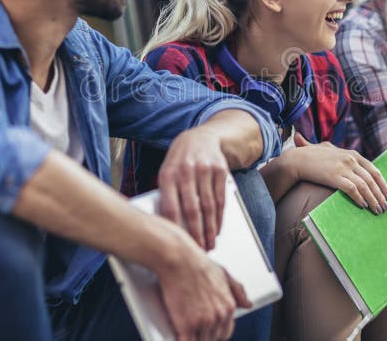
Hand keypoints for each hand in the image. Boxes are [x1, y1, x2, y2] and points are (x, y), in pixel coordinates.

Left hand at [158, 127, 227, 249]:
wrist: (201, 137)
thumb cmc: (180, 160)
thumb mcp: (167, 171)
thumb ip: (166, 194)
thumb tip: (166, 224)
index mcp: (168, 174)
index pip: (170, 207)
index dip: (176, 229)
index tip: (179, 244)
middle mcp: (186, 171)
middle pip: (192, 210)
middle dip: (196, 234)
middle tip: (198, 250)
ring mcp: (205, 170)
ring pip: (209, 207)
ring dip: (209, 229)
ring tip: (209, 243)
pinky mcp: (220, 170)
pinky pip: (221, 199)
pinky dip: (220, 217)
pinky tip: (217, 228)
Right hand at [158, 236, 251, 340]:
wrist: (179, 260)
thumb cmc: (198, 264)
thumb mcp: (224, 275)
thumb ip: (238, 292)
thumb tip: (247, 304)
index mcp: (228, 306)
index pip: (225, 332)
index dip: (214, 332)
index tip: (206, 329)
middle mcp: (219, 316)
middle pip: (212, 339)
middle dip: (203, 335)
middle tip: (193, 327)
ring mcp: (204, 322)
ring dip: (193, 337)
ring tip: (184, 329)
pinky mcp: (187, 325)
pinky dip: (182, 340)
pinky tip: (179, 335)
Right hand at [286, 132, 386, 213]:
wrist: (297, 159)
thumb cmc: (312, 156)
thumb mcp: (332, 150)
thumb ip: (343, 154)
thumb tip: (353, 161)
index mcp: (353, 154)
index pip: (374, 170)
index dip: (383, 184)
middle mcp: (351, 160)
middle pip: (372, 180)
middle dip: (380, 195)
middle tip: (385, 207)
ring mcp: (343, 168)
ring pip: (365, 186)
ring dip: (373, 200)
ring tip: (377, 211)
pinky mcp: (335, 177)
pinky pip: (353, 190)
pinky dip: (360, 198)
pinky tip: (363, 206)